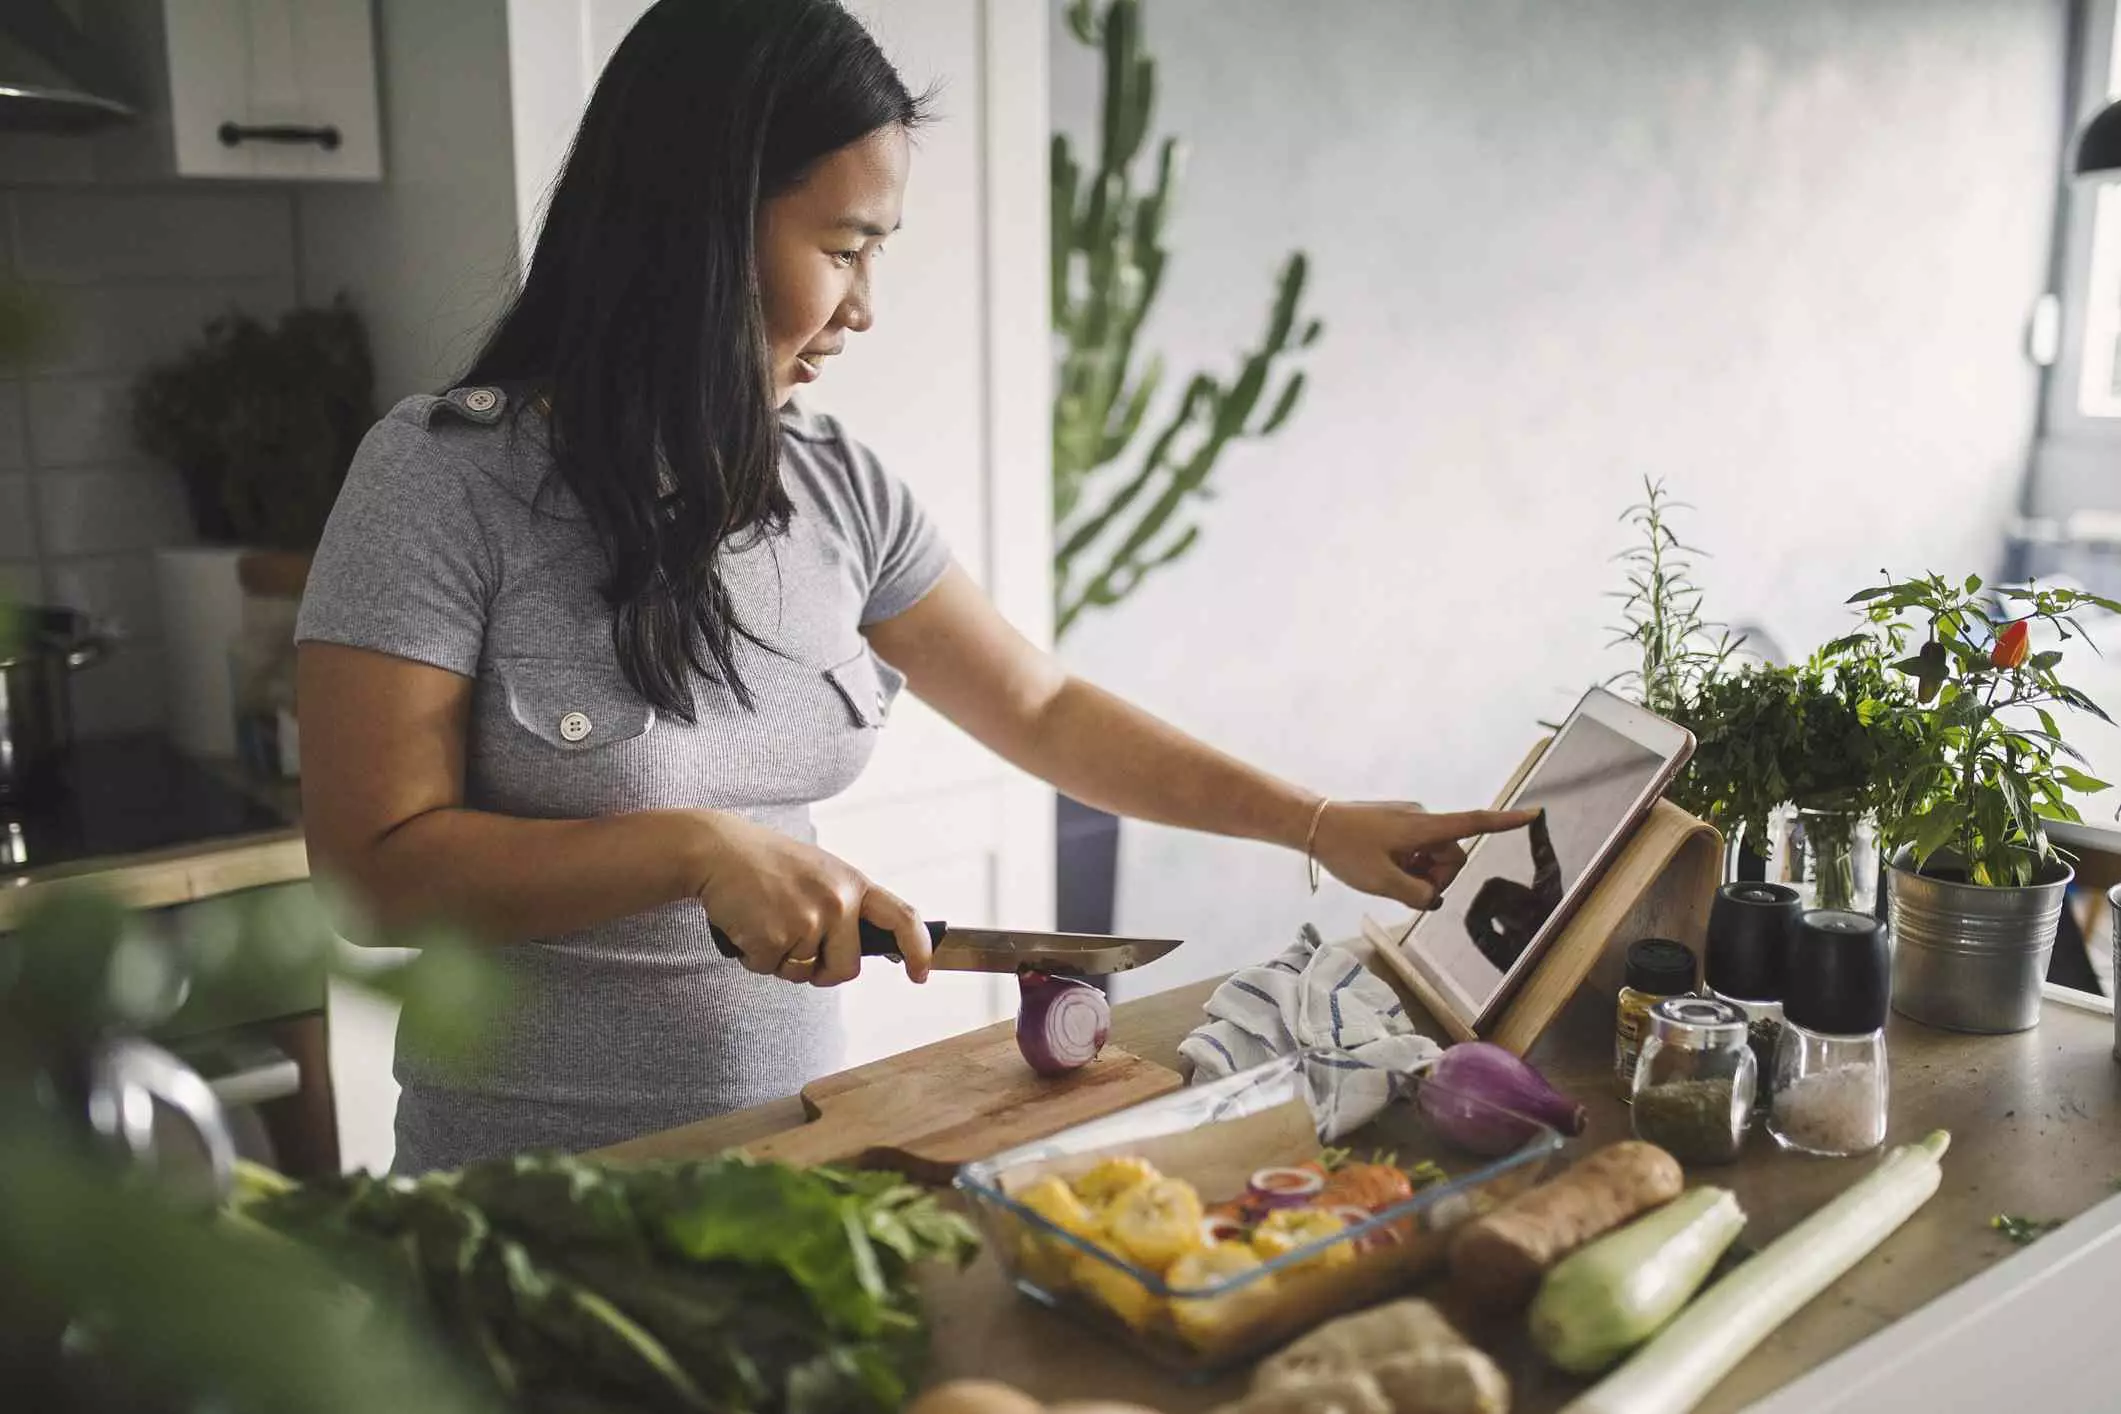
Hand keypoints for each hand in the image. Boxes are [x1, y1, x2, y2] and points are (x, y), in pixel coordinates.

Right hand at [689, 812, 932, 985]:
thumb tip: (860, 948)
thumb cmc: (767, 864)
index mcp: (853, 884)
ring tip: (766, 920)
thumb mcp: (820, 874)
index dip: (918, 950)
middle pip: (846, 969)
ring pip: (803, 973)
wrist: (718, 850)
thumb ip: (844, 906)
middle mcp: (837, 901)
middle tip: (794, 943)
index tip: (920, 974)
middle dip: (821, 970)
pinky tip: (748, 924)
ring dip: (781, 960)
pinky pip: (770, 970)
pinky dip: (754, 957)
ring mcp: (808, 919)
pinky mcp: (776, 936)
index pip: (903, 919)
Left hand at [1309, 802, 1541, 911]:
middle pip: (1451, 856)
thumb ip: (1416, 894)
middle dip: (1436, 877)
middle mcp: (1422, 819)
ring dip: (1419, 872)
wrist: (1312, 824)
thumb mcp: (1382, 882)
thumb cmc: (1346, 850)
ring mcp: (1409, 820)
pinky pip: (1416, 850)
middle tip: (1404, 888)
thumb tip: (1432, 898)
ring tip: (1387, 876)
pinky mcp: (1397, 824)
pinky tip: (1382, 868)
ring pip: (1432, 856)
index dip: (1504, 823)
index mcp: (1424, 827)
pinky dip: (1407, 864)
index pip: (1473, 824)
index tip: (1534, 814)